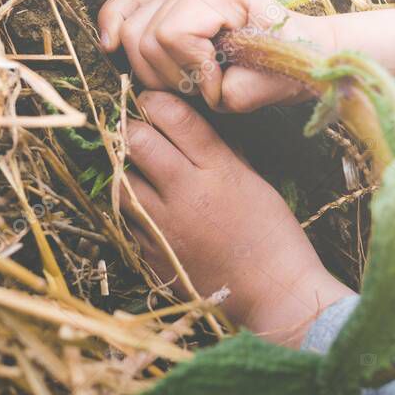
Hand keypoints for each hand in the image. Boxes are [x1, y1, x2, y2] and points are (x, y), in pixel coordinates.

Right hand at [98, 0, 334, 111]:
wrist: (302, 50)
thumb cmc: (288, 66)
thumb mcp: (264, 87)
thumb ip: (227, 92)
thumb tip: (188, 86)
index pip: (173, 35)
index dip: (192, 73)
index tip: (222, 87)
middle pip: (146, 36)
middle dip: (172, 75)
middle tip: (206, 87)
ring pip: (131, 32)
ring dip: (154, 69)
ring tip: (190, 79)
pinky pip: (124, 5)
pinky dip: (113, 24)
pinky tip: (110, 47)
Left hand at [121, 91, 352, 346]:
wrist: (275, 294)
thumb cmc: (273, 235)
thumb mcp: (255, 181)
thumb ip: (221, 151)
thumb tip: (189, 124)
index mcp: (219, 170)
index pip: (174, 117)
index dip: (154, 101)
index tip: (151, 101)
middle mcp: (187, 194)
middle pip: (136, 141)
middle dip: (131, 129)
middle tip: (137, 131)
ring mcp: (165, 226)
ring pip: (120, 180)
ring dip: (124, 169)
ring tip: (138, 169)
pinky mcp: (151, 254)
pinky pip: (124, 218)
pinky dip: (129, 206)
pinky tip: (145, 205)